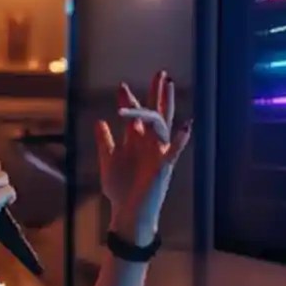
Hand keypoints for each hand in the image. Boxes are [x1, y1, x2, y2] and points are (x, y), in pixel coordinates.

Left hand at [95, 70, 191, 247]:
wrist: (127, 212)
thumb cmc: (120, 189)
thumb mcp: (108, 161)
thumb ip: (104, 141)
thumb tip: (100, 120)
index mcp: (134, 141)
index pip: (134, 115)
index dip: (129, 100)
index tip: (122, 86)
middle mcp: (148, 143)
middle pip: (154, 113)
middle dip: (157, 94)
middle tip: (160, 73)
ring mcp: (157, 153)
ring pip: (163, 125)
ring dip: (165, 106)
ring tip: (168, 87)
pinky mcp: (163, 167)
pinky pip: (174, 151)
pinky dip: (180, 139)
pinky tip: (186, 126)